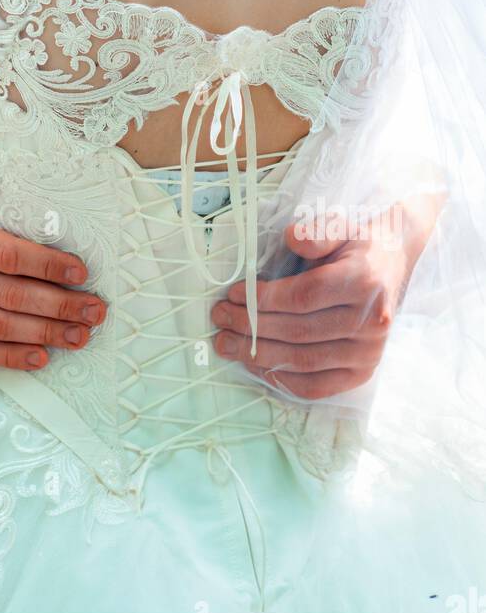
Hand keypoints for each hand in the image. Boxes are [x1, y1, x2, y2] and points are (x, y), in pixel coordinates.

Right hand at [0, 135, 106, 372]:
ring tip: (83, 334)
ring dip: (46, 333)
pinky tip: (43, 358)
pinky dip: (10, 358)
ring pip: (0, 327)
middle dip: (60, 305)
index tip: (81, 271)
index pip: (8, 255)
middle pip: (13, 296)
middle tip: (97, 309)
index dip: (47, 264)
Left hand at [209, 188, 445, 397]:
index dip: (264, 298)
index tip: (233, 293)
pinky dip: (283, 380)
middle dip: (251, 327)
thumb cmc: (357, 245)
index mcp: (363, 282)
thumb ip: (315, 232)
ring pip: (304, 361)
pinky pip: (317, 386)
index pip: (304, 297)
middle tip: (220, 318)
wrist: (392, 264)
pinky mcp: (363, 373)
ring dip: (259, 355)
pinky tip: (256, 366)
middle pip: (299, 331)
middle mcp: (371, 321)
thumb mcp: (339, 225)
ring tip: (227, 343)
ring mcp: (369, 353)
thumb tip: (291, 238)